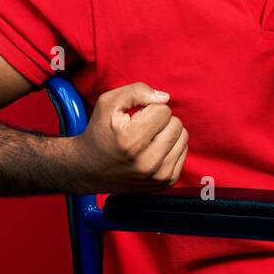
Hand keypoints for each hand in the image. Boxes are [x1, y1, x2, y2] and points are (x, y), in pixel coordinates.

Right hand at [69, 81, 188, 193]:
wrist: (89, 170)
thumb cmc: (100, 133)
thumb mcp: (108, 103)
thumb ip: (136, 91)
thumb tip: (165, 98)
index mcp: (131, 141)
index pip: (163, 111)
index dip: (149, 109)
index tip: (135, 119)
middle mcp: (147, 162)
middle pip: (176, 124)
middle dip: (160, 121)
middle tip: (141, 129)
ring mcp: (158, 176)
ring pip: (183, 137)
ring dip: (167, 133)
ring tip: (147, 139)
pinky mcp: (166, 182)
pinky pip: (184, 152)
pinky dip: (171, 147)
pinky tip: (153, 150)